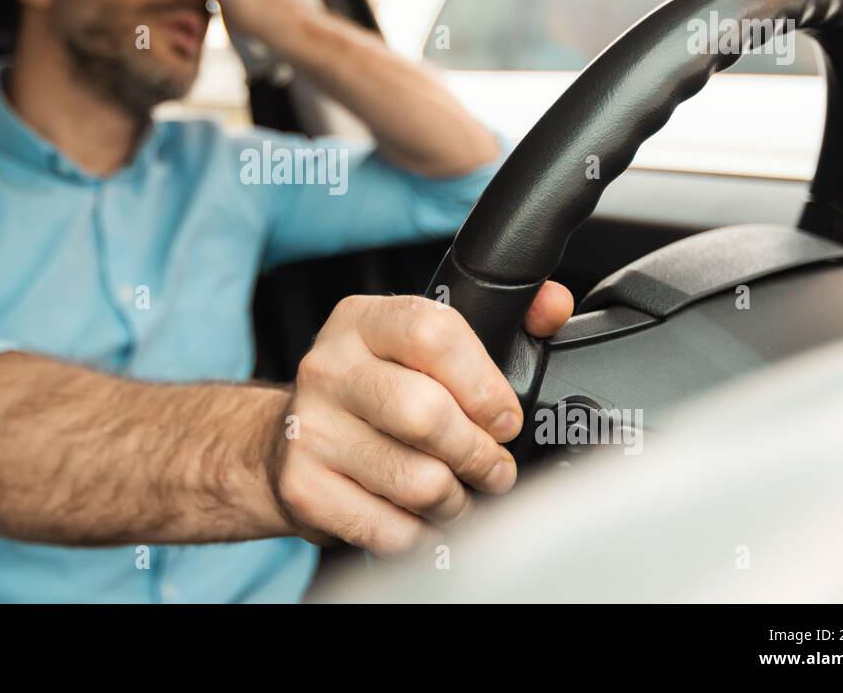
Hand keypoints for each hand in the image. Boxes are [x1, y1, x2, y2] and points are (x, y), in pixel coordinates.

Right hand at [270, 284, 573, 554]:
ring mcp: (309, 428)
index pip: (434, 334)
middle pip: (427, 414)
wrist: (289, 439)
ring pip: (417, 480)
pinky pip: (389, 528)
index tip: (504, 418)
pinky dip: (419, 534)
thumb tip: (553, 308)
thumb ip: (499, 322)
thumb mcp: (421, 344)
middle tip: (492, 469)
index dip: (485, 385)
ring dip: (456, 501)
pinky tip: (418, 517)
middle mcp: (328, 367)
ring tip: (457, 494)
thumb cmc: (374, 390)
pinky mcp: (303, 487)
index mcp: (363, 321)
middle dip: (479, 455)